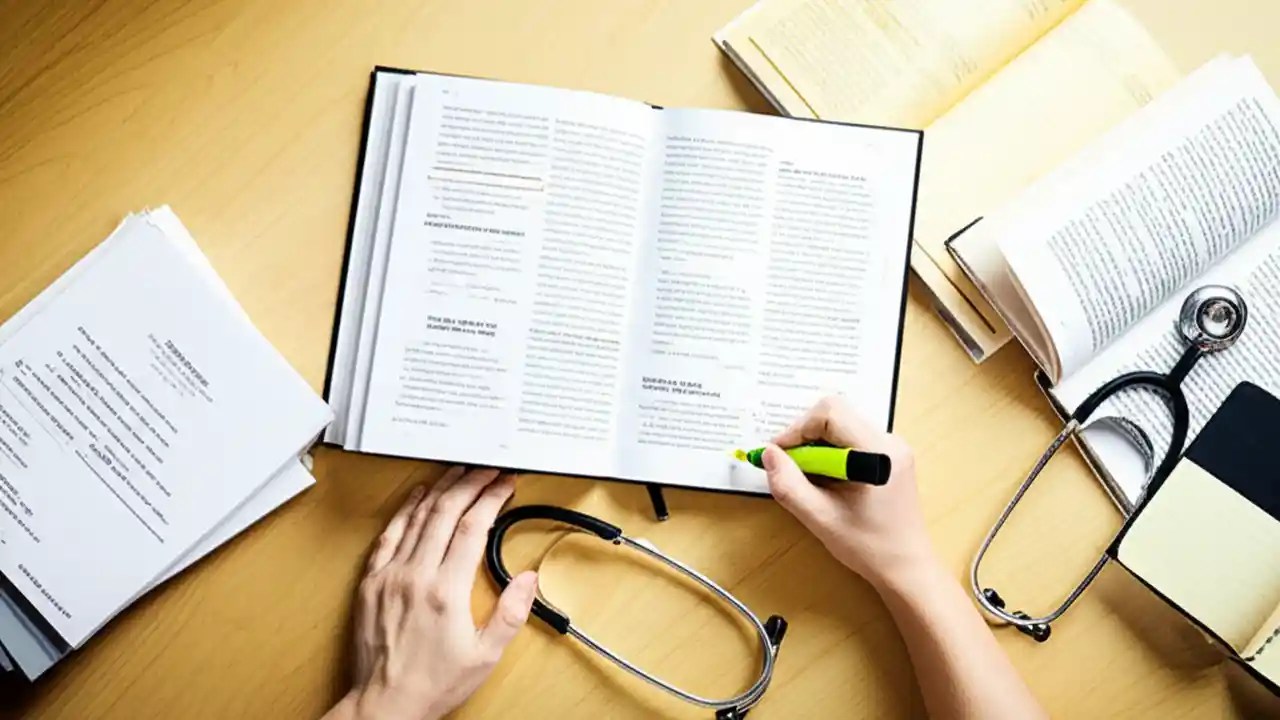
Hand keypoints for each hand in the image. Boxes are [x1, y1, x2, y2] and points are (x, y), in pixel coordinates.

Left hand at [325, 467, 537, 719]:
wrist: (384, 704)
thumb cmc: (433, 683)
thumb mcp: (485, 655)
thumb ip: (510, 613)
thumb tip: (529, 578)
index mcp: (446, 591)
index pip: (472, 527)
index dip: (491, 498)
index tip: (505, 484)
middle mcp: (415, 575)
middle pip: (445, 512)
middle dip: (470, 483)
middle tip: (486, 469)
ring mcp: (390, 575)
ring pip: (417, 517)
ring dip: (441, 489)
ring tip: (459, 472)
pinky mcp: (371, 582)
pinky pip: (389, 535)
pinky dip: (405, 510)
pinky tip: (418, 496)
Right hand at [763, 397, 935, 588]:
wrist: (906, 567)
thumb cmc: (869, 547)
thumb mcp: (821, 518)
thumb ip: (789, 485)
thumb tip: (768, 454)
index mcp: (878, 451)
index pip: (831, 413)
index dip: (797, 428)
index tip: (778, 454)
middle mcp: (889, 442)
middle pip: (835, 415)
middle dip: (804, 436)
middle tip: (789, 467)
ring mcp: (892, 448)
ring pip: (841, 427)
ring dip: (816, 446)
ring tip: (807, 478)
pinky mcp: (889, 457)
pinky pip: (851, 440)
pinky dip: (830, 453)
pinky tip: (825, 481)